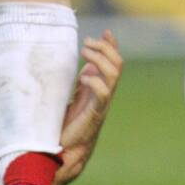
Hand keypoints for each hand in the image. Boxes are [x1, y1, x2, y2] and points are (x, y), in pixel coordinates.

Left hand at [55, 32, 122, 184]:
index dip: (112, 46)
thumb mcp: (74, 97)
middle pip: (118, 64)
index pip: (114, 62)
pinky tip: (83, 78)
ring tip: (84, 51)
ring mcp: (102, 103)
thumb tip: (85, 66)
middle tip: (86, 43)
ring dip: (100, 58)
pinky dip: (95, 80)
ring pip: (114, 73)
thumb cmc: (67, 126)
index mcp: (100, 88)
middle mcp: (104, 94)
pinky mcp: (95, 113)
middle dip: (105, 48)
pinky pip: (103, 92)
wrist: (66, 152)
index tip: (105, 31)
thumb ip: (81, 83)